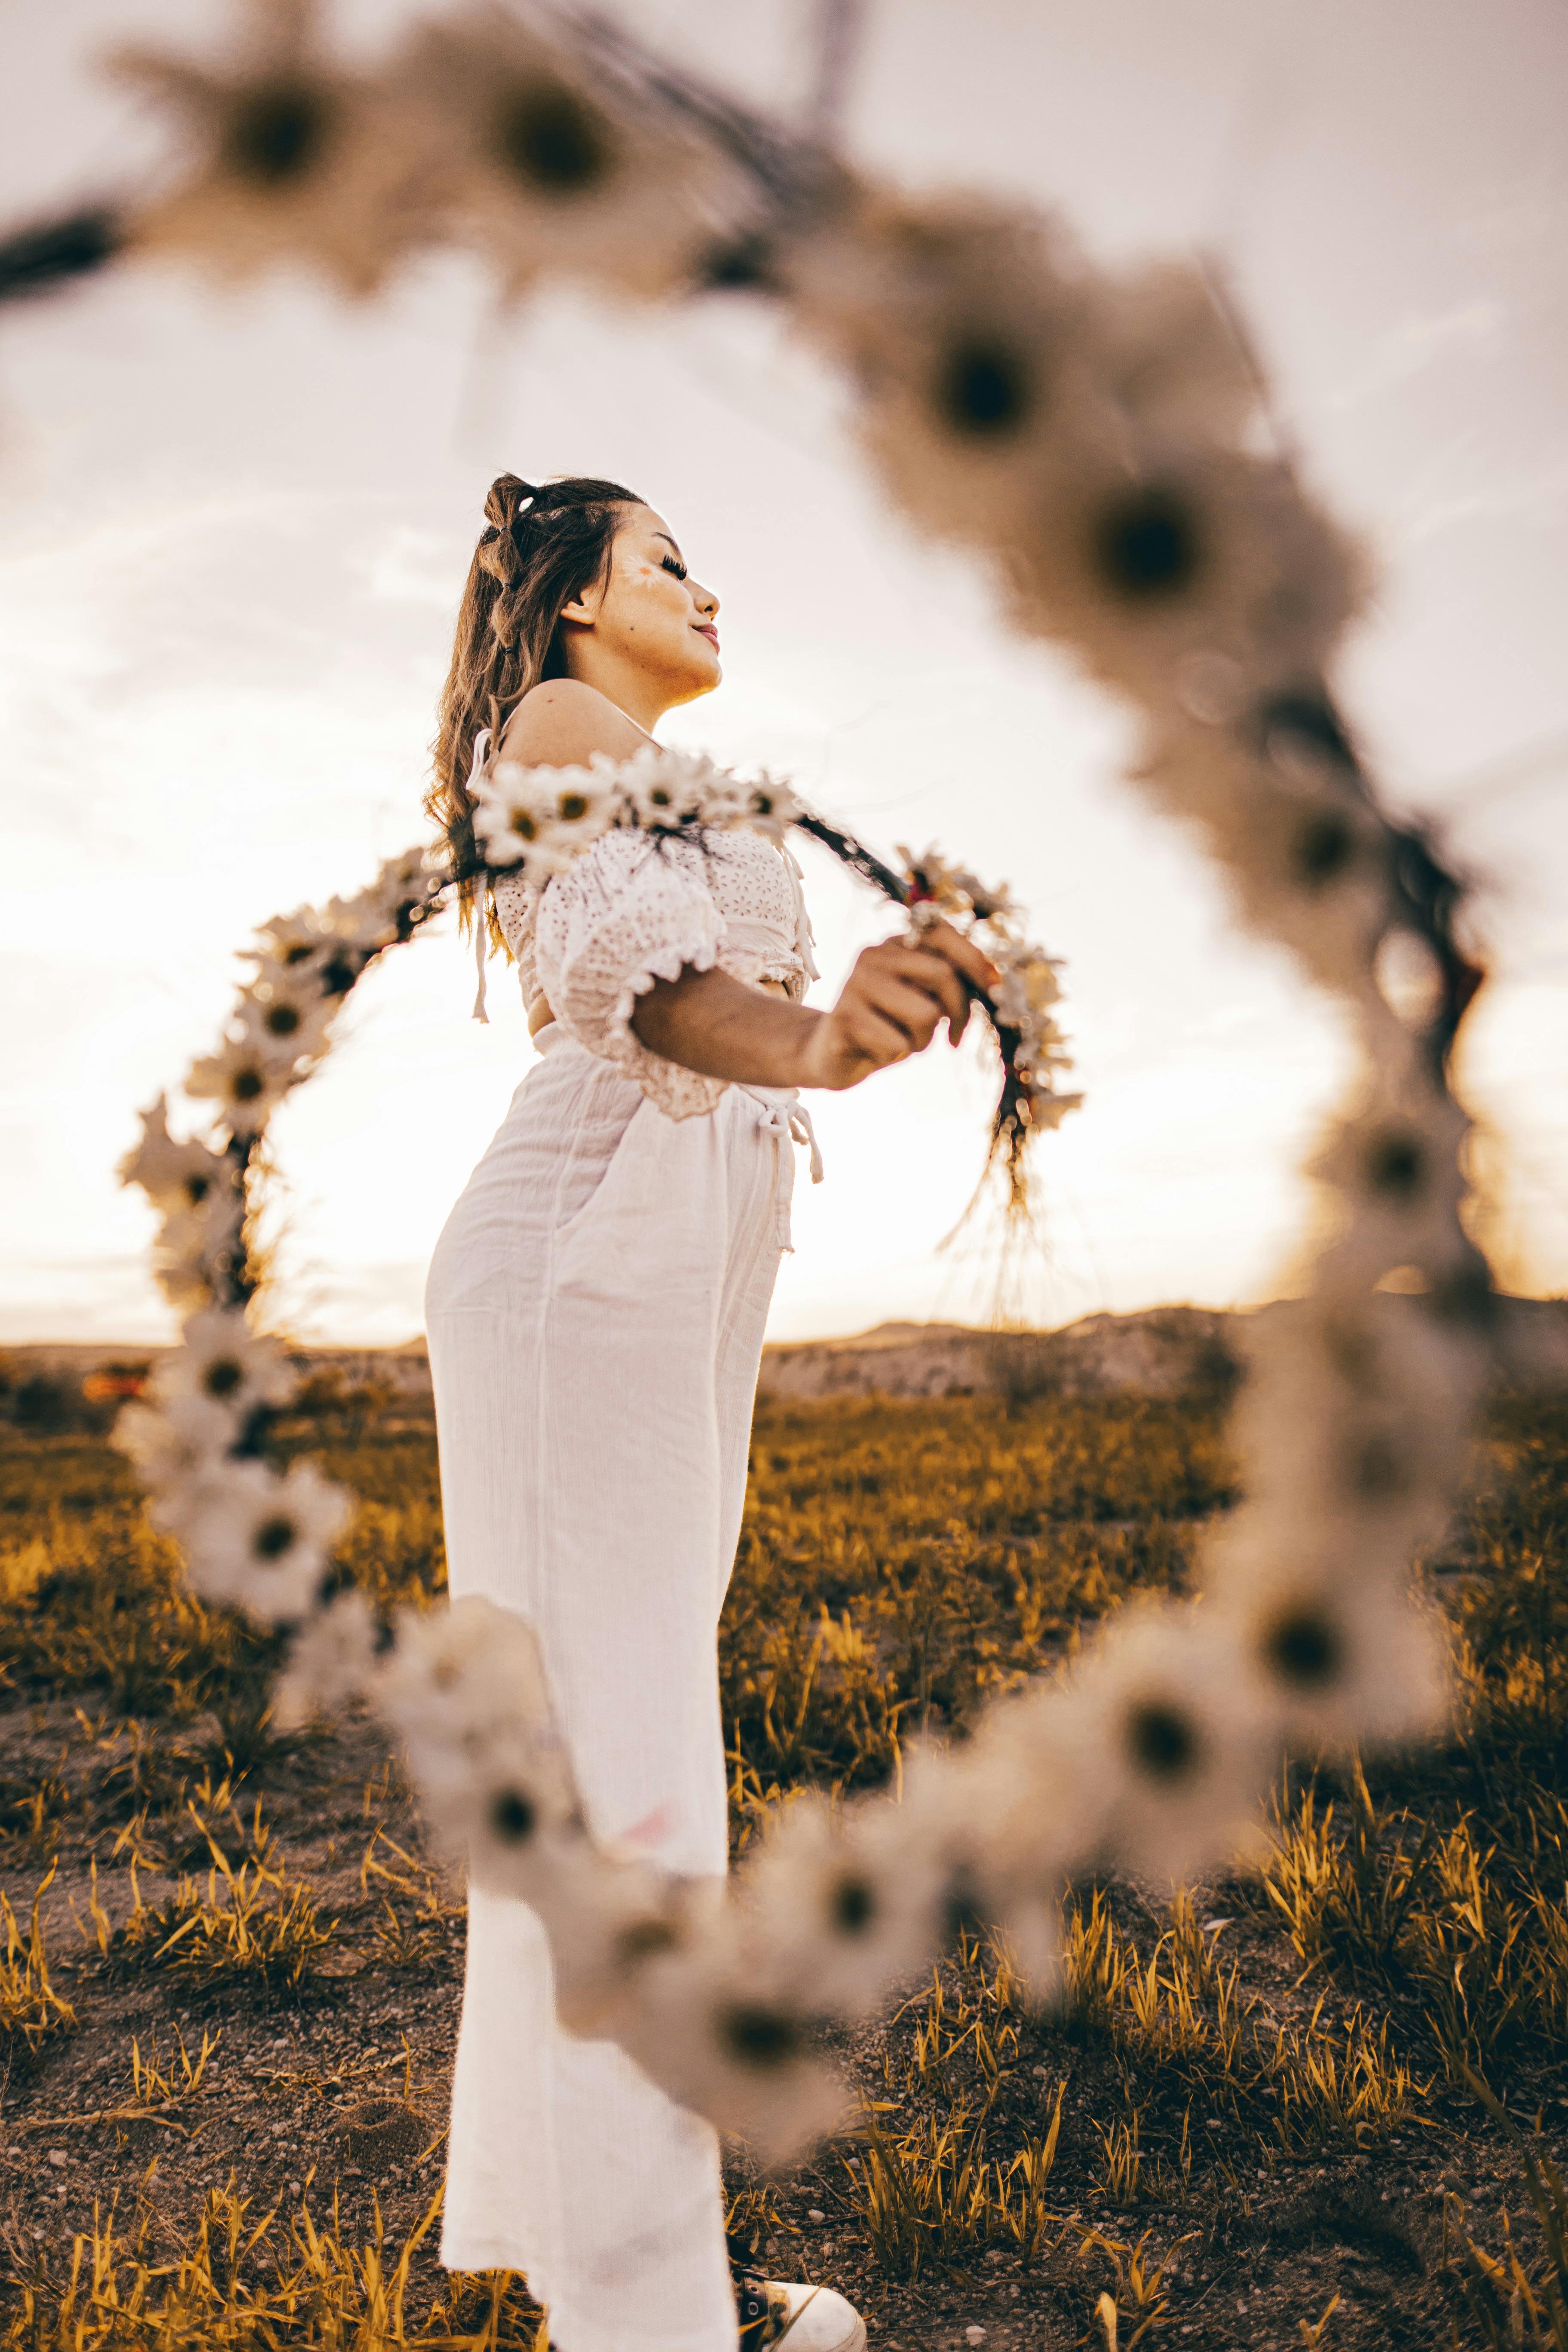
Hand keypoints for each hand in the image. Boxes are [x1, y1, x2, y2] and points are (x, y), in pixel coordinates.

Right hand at [793, 918, 999, 1091]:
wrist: (830, 1053)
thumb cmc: (887, 1024)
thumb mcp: (922, 998)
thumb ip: (951, 983)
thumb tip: (996, 980)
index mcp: (895, 944)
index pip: (944, 935)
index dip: (976, 962)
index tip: (994, 990)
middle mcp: (873, 955)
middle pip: (943, 975)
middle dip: (959, 1012)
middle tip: (954, 1036)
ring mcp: (856, 983)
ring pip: (926, 1014)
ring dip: (924, 1040)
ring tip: (904, 1040)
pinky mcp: (845, 1017)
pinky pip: (898, 1043)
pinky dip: (897, 1055)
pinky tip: (878, 1050)